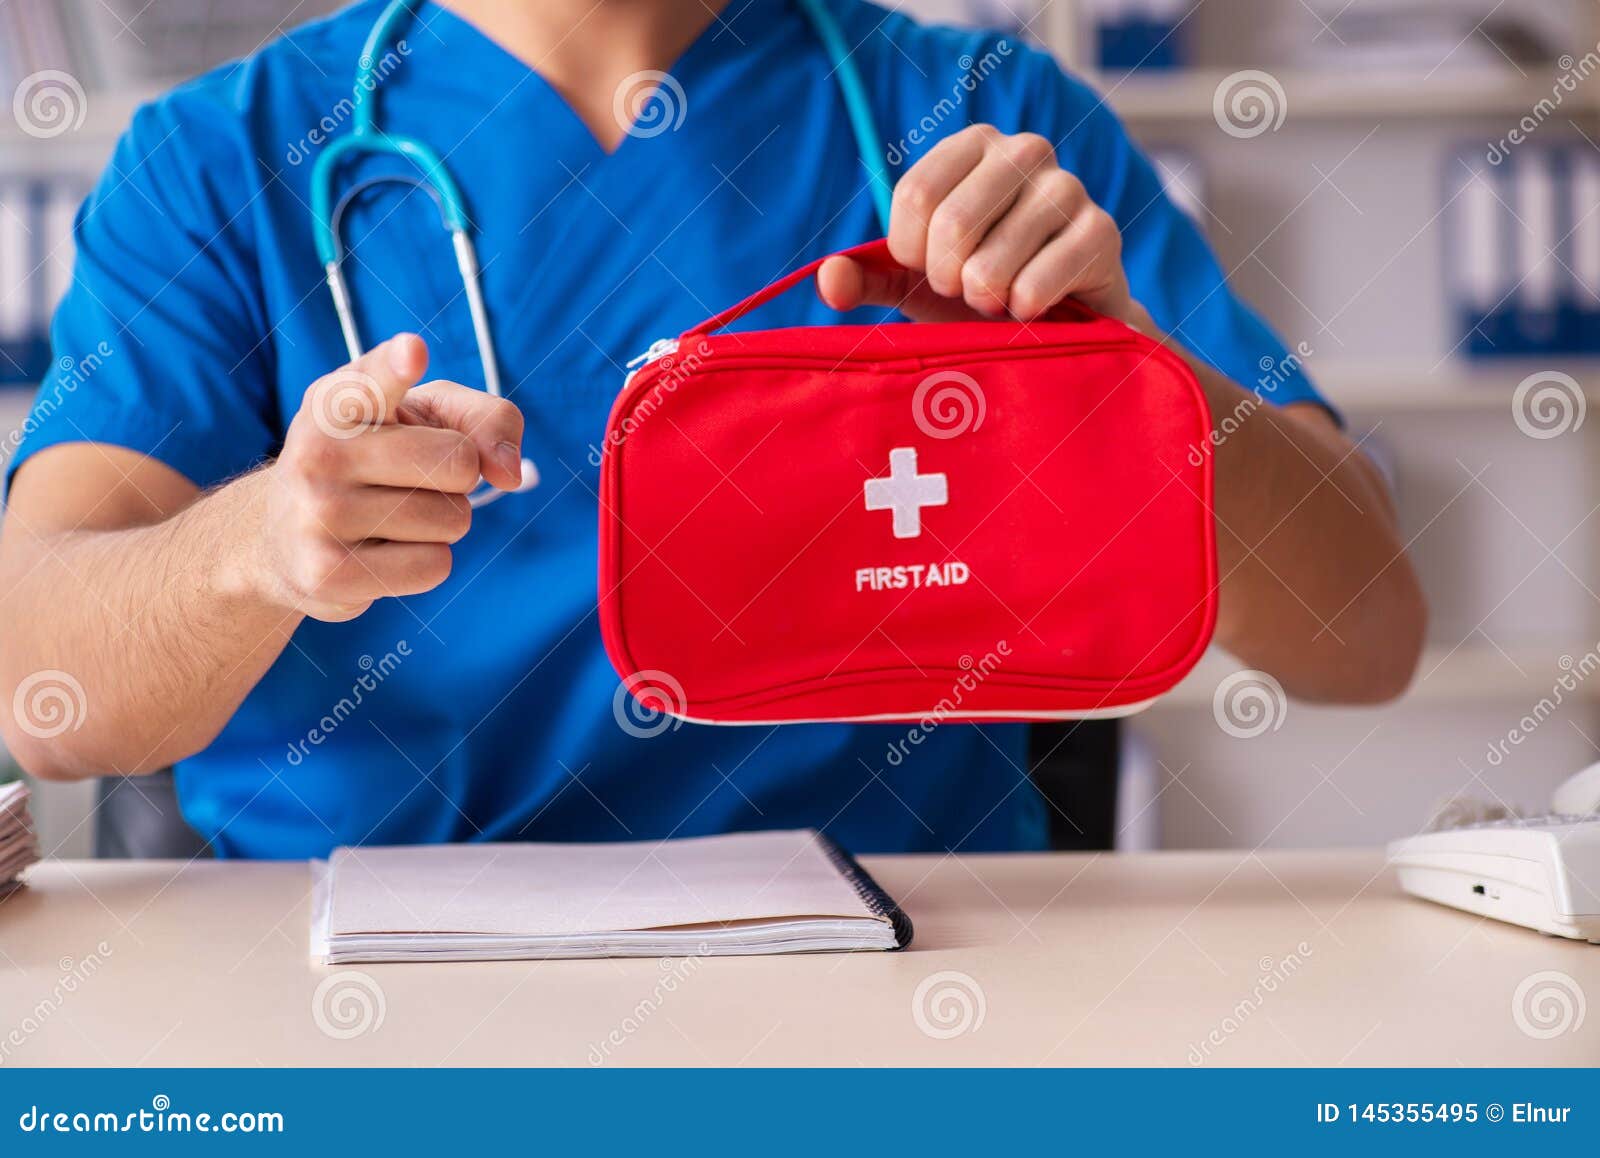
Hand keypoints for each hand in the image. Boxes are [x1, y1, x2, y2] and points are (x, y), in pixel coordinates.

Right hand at [247, 333, 524, 621]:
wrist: (287, 539)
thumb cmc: (376, 463)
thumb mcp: (426, 419)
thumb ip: (484, 419)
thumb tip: (509, 473)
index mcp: (337, 401)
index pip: (372, 379)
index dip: (396, 366)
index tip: (413, 352)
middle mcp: (318, 450)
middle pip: (458, 461)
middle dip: (457, 477)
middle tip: (407, 480)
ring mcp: (318, 513)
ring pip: (453, 519)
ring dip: (441, 522)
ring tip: (388, 516)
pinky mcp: (327, 573)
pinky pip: (435, 566)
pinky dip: (426, 562)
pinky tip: (379, 553)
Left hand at [817, 124, 1140, 326]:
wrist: (1060, 320)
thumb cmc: (981, 288)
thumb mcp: (917, 280)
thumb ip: (868, 275)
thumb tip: (827, 278)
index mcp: (972, 146)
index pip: (914, 198)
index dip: (911, 254)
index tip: (931, 268)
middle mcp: (1024, 151)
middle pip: (950, 225)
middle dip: (947, 280)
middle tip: (967, 289)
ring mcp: (1068, 188)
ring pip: (989, 265)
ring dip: (983, 302)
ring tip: (1000, 298)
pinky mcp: (1101, 234)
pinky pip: (1033, 287)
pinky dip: (1020, 314)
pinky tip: (1034, 308)